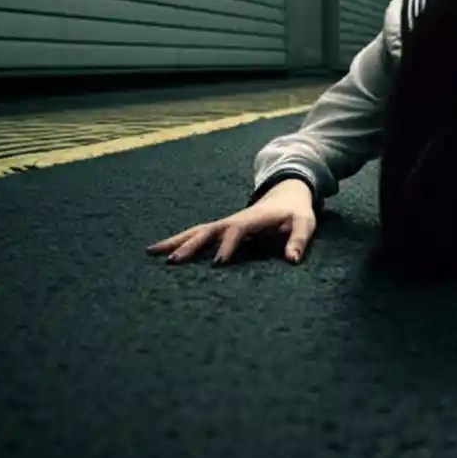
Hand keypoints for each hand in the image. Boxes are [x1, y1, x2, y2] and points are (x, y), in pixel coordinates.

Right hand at [146, 179, 316, 265]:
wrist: (286, 194)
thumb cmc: (296, 212)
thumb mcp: (305, 223)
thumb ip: (299, 240)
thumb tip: (292, 260)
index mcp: (253, 220)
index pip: (237, 231)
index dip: (228, 245)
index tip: (218, 263)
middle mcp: (233, 220)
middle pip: (208, 230)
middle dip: (191, 245)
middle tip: (173, 261)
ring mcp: (224, 224)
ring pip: (196, 231)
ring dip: (175, 241)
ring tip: (151, 252)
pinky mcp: (220, 229)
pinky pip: (197, 235)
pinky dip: (178, 241)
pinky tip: (160, 251)